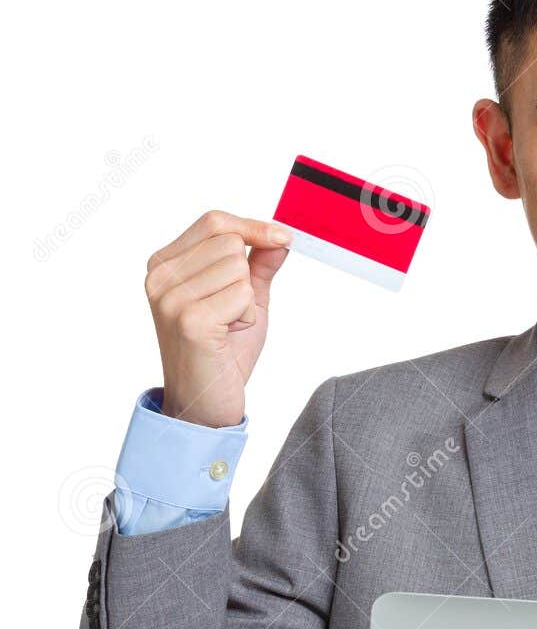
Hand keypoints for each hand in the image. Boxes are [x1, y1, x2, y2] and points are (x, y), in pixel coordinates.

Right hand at [144, 210, 291, 426]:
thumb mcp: (245, 301)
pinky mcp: (189, 320)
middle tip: (230, 314)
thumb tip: (279, 237)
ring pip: (239, 267)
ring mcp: (171, 297)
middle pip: (230, 242)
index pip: (215, 222)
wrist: (205, 406)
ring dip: (247, 301)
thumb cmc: (221, 355)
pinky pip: (243, 295)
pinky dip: (247, 317)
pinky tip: (228, 337)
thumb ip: (258, 267)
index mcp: (165, 265)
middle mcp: (160, 277)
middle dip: (246, 279)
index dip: (253, 227)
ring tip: (227, 327)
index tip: (283, 238)